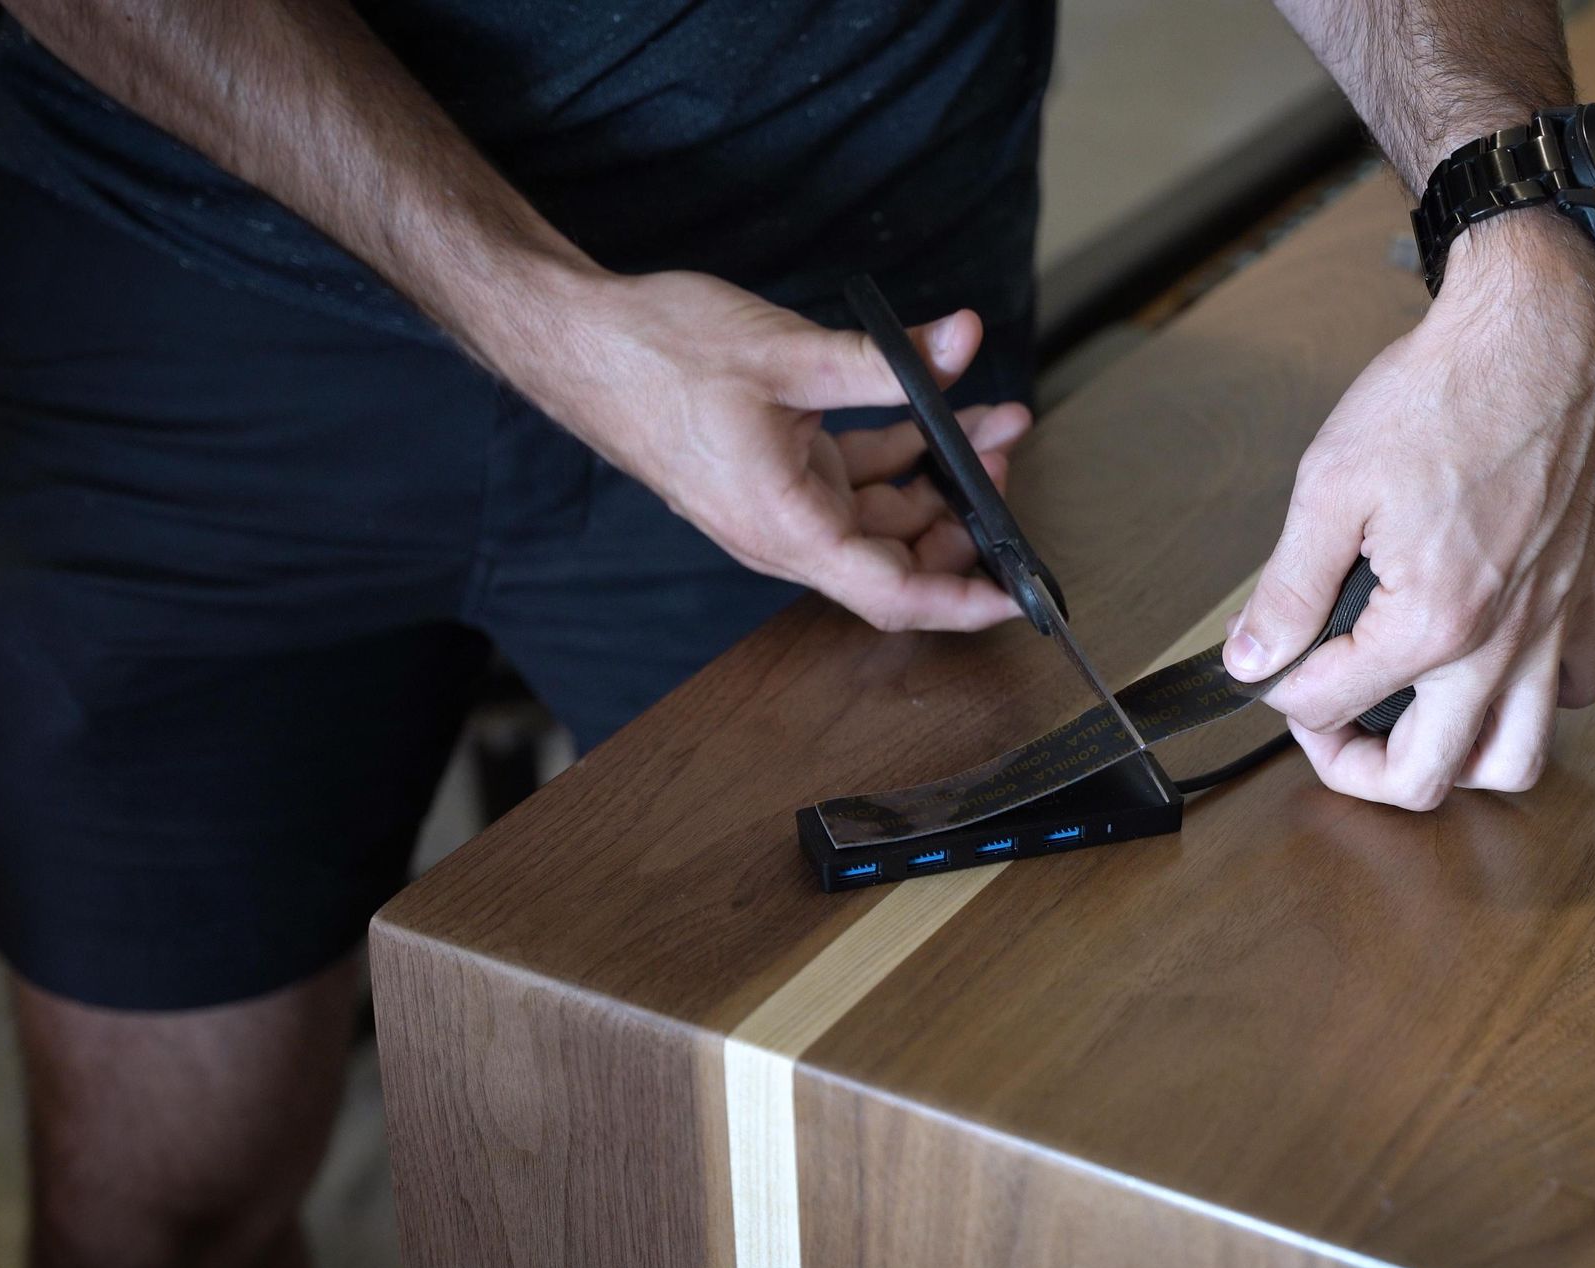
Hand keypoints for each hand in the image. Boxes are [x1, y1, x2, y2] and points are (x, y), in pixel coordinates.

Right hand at [492, 269, 1028, 631]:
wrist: (575, 341)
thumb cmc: (656, 357)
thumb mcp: (786, 352)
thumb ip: (885, 360)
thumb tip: (960, 341)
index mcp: (784, 527)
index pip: (893, 590)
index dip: (964, 599)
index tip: (1019, 596)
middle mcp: (785, 531)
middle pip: (900, 553)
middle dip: (966, 512)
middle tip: (1007, 451)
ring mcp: (781, 503)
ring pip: (883, 510)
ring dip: (942, 471)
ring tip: (991, 417)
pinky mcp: (776, 470)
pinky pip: (854, 476)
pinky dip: (901, 448)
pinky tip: (937, 404)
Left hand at [1223, 211, 1594, 808]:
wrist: (1541, 333)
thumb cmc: (1449, 392)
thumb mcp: (1331, 485)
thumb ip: (1288, 589)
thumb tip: (1253, 656)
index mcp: (1434, 623)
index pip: (1332, 708)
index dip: (1283, 697)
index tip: (1272, 668)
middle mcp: (1504, 642)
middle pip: (1430, 776)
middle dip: (1362, 770)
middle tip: (1331, 730)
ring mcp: (1555, 626)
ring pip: (1516, 758)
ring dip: (1457, 762)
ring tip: (1410, 724)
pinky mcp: (1589, 597)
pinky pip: (1577, 691)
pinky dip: (1535, 702)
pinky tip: (1491, 668)